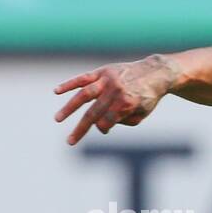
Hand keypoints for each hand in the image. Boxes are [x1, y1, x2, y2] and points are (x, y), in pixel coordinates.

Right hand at [53, 55, 176, 145]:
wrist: (155, 72)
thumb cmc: (148, 97)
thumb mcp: (142, 113)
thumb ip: (123, 120)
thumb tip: (102, 124)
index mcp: (127, 103)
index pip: (107, 121)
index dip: (104, 127)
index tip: (104, 129)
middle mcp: (115, 91)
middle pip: (94, 112)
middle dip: (81, 128)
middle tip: (70, 142)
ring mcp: (107, 80)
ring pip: (84, 94)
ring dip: (69, 108)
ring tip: (58, 119)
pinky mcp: (103, 71)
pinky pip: (83, 77)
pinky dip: (69, 84)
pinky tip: (56, 91)